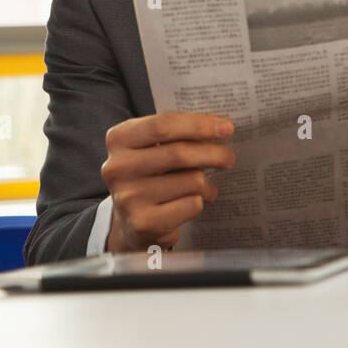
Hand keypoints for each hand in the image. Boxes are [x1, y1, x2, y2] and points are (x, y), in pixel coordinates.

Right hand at [101, 111, 235, 252]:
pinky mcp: (143, 223)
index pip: (164, 125)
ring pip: (191, 181)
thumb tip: (219, 128)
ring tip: (206, 187)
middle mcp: (118, 167)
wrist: (128, 221)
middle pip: (180, 153)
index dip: (199, 125)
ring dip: (207, 184)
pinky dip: (200, 202)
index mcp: (119, 139)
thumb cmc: (149, 175)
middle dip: (214, 153)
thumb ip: (175, 135)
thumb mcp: (151, 148)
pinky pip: (191, 205)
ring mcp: (129, 197)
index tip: (227, 128)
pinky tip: (193, 202)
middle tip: (229, 158)